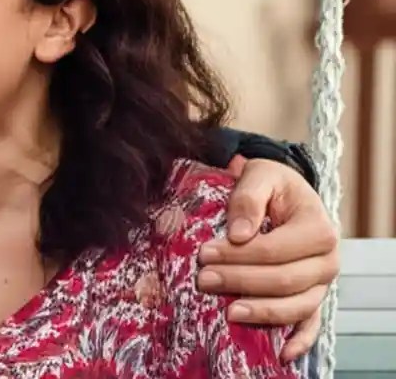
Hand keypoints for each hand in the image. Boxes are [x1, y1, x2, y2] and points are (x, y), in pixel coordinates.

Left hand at [198, 158, 338, 361]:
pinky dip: (299, 341)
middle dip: (240, 281)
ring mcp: (322, 283)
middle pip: (283, 280)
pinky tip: (281, 353)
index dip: (238, 255)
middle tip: (203, 279)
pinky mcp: (314, 297)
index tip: (204, 253)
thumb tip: (238, 234)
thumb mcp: (260, 176)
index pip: (275, 250)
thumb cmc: (271, 184)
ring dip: (261, 312)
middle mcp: (328, 260)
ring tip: (227, 312)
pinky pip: (311, 324)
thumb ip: (248, 198)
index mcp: (319, 229)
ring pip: (296, 306)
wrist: (285, 194)